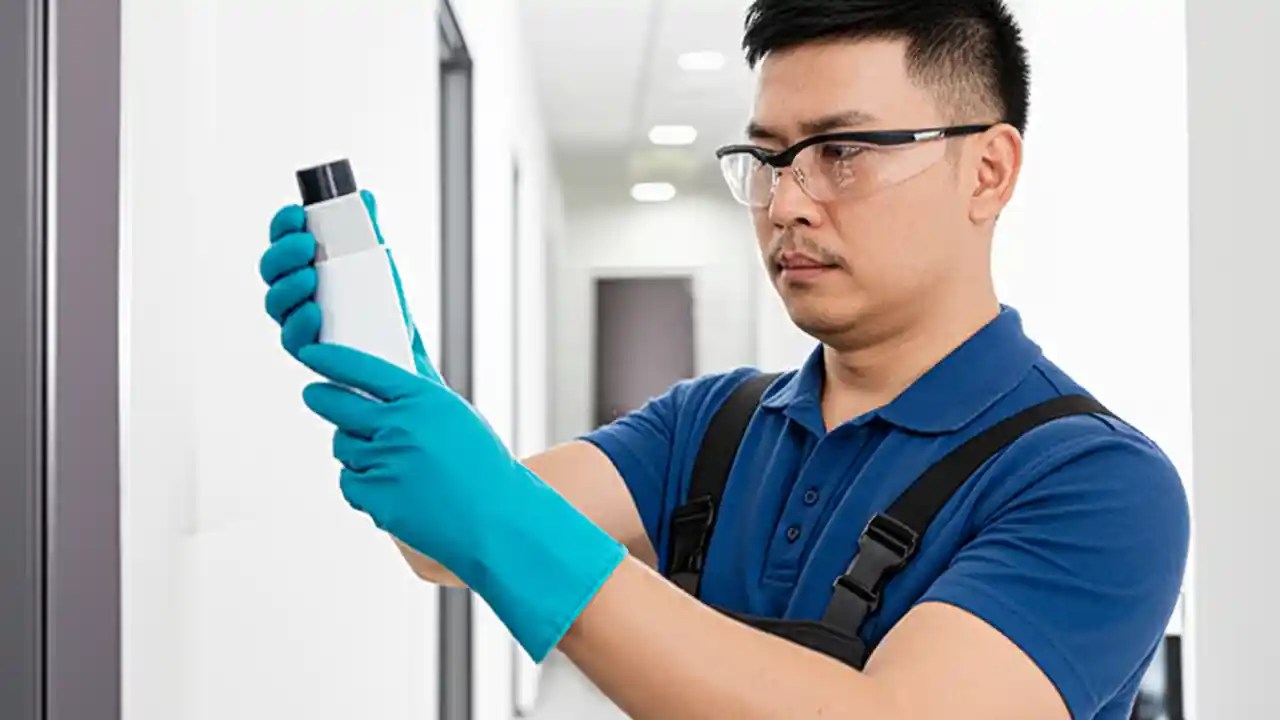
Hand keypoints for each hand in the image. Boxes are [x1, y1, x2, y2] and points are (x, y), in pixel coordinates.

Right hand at [260, 190, 434, 378]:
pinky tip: (313, 312)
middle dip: (283, 252)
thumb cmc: (380, 301)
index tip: (297, 213)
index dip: (282, 225)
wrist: (400, 346)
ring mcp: (296, 320)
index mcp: (303, 264)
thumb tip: (364, 198)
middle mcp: (293, 291)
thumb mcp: (376, 262)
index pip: (281, 239)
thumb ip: (366, 230)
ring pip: (275, 301)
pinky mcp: (306, 349)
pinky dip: (299, 322)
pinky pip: (291, 337)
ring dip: (288, 286)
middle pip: (271, 268)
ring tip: (310, 277)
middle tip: (307, 244)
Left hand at [297, 342, 626, 660]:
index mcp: (424, 400)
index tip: (312, 353)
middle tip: (315, 394)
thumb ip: (421, 384)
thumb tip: (403, 345)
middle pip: (338, 404)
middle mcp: (401, 427)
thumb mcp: (455, 414)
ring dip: (355, 449)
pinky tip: (392, 488)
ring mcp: (386, 463)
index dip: (331, 358)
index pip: (363, 368)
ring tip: (389, 460)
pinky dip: (362, 485)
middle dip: (321, 397)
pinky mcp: (376, 497)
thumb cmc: (480, 465)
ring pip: (343, 446)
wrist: (495, 520)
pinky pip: (349, 482)